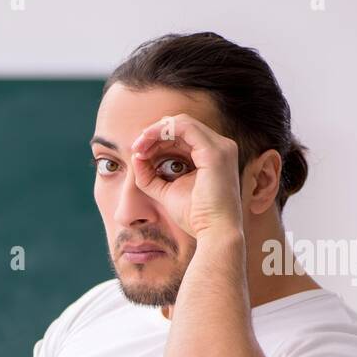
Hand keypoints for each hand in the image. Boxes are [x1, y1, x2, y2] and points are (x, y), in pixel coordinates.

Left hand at [131, 114, 242, 238]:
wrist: (214, 233)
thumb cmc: (195, 217)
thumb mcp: (166, 191)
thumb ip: (151, 175)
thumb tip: (135, 157)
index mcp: (213, 155)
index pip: (183, 135)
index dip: (158, 139)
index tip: (138, 152)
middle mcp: (221, 147)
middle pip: (181, 126)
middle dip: (154, 134)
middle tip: (136, 148)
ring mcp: (221, 147)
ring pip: (182, 122)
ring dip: (155, 131)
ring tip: (139, 146)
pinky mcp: (215, 152)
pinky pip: (184, 127)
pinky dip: (162, 131)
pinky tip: (146, 144)